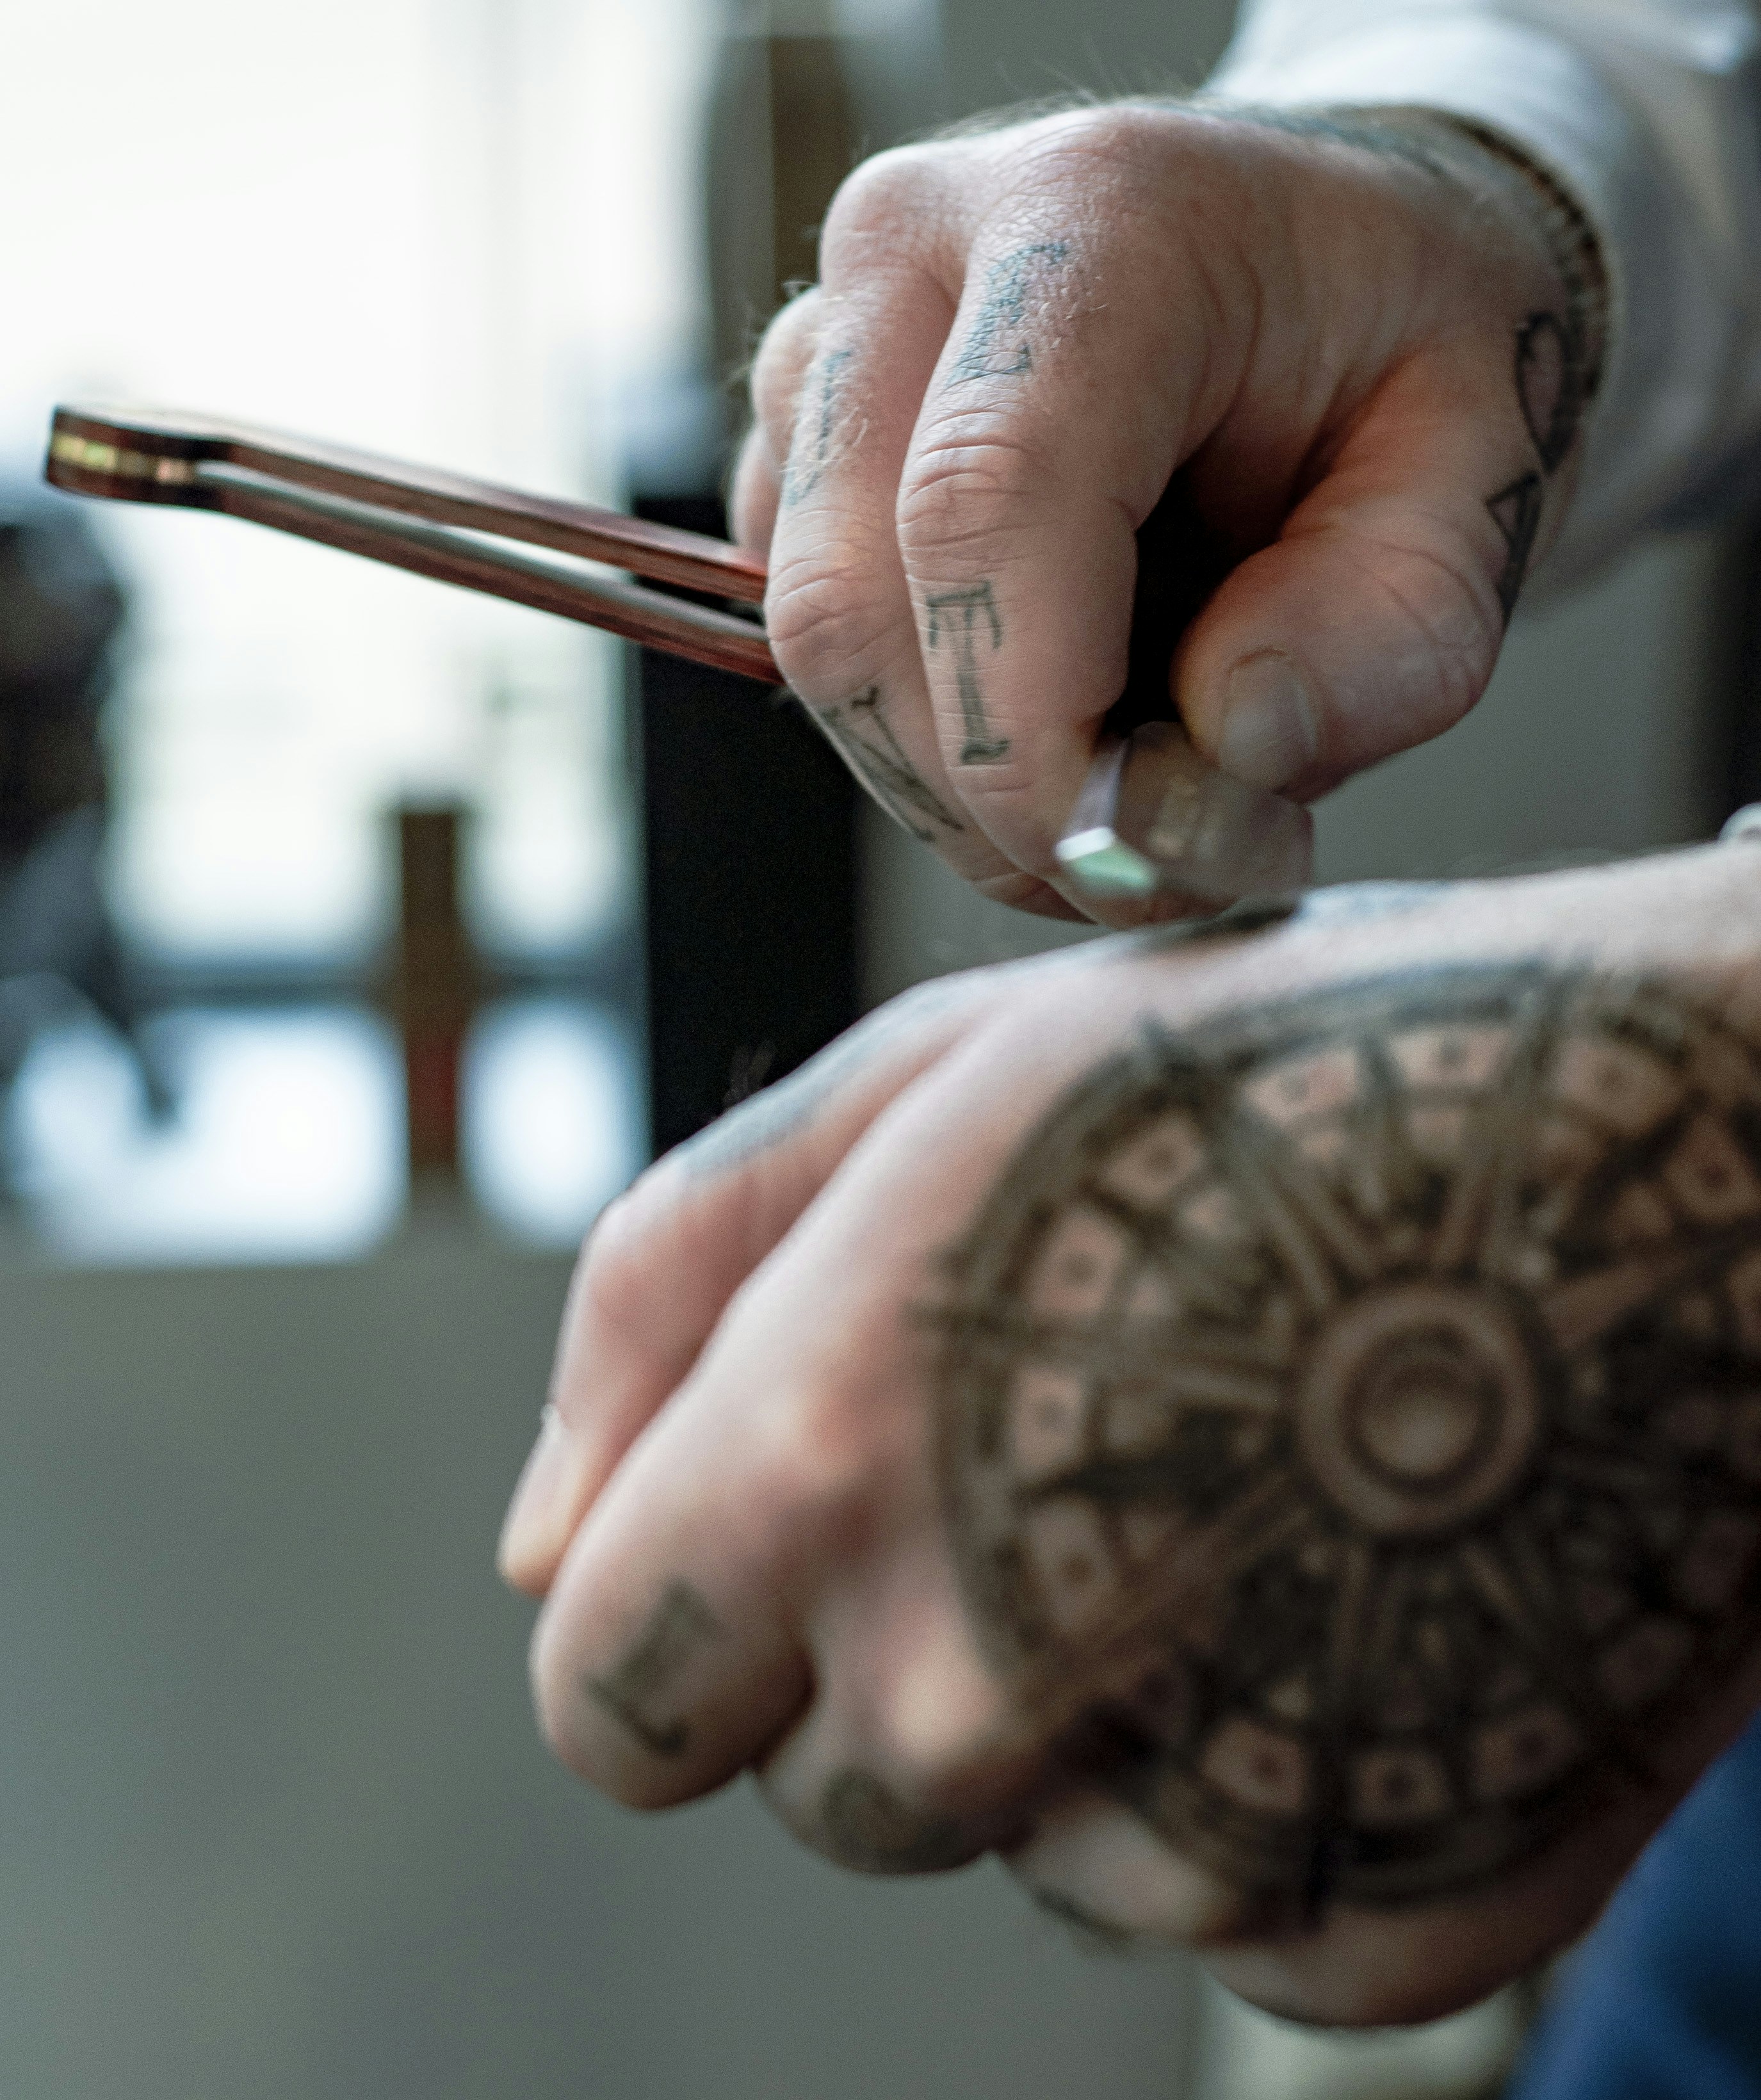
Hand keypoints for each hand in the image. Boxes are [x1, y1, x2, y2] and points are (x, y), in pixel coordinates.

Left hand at [499, 844, 1760, 2025]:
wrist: (1685, 1151)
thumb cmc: (1293, 1080)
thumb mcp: (926, 1082)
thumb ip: (663, 1302)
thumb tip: (536, 1559)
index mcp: (827, 1466)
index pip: (606, 1702)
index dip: (682, 1614)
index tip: (796, 1532)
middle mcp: (983, 1691)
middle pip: (820, 1779)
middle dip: (902, 1633)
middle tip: (1097, 1433)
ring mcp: (1191, 1830)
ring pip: (1019, 1844)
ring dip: (1095, 1700)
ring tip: (1252, 1480)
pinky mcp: (1377, 1916)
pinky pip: (1216, 1900)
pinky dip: (1267, 1770)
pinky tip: (1359, 1580)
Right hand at [733, 101, 1596, 918]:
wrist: (1316, 280)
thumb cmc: (1396, 353)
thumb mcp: (1488, 483)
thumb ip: (1391, 630)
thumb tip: (1231, 745)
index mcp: (1099, 219)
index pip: (985, 500)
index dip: (1030, 731)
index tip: (1131, 855)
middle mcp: (916, 256)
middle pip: (858, 601)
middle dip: (994, 794)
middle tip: (1159, 860)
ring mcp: (826, 354)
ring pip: (818, 653)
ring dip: (964, 785)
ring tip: (1128, 781)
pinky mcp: (790, 457)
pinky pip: (815, 659)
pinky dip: (930, 747)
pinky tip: (1052, 718)